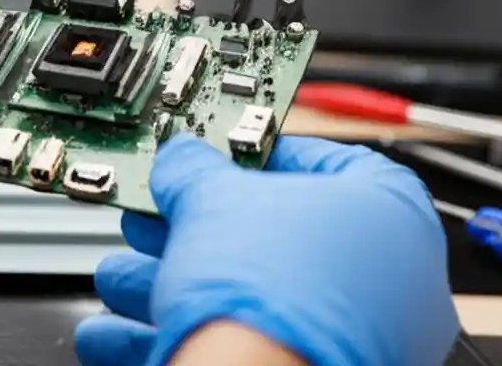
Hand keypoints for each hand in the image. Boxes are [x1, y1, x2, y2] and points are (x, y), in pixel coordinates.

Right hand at [75, 134, 458, 365]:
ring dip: (167, 285)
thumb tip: (183, 162)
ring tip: (119, 276)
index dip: (257, 156)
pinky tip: (113, 333)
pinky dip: (172, 336)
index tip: (212, 157)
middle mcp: (380, 284)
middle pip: (269, 240)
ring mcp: (347, 341)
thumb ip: (196, 169)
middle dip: (192, 230)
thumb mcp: (213, 198)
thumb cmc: (271, 294)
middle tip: (153, 216)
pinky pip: (234, 350)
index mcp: (388, 217)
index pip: (326, 163)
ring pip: (243, 301)